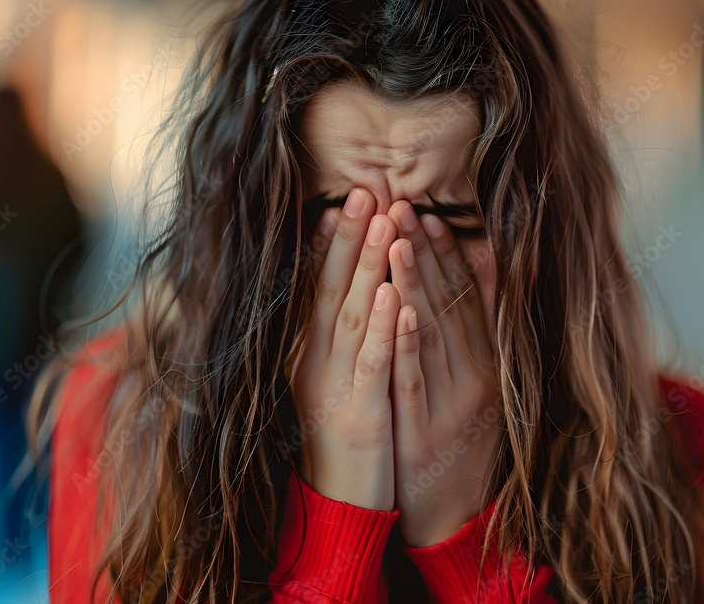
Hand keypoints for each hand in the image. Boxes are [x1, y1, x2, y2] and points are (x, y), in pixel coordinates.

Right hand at [285, 188, 400, 509]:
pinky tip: (391, 294)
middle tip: (363, 193)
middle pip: (333, 291)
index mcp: (312, 356)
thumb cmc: (342, 443)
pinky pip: (371, 364)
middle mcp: (318, 364)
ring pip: (351, 316)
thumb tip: (359, 297)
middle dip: (349, 240)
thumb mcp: (337, 386)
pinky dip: (380, 328)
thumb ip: (343, 342)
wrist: (336, 510)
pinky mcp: (361, 414)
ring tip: (382, 224)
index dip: (331, 247)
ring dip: (367, 268)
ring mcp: (336, 388)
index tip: (344, 205)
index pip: (320, 291)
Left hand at [385, 200, 503, 546]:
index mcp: (484, 364)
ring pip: (431, 333)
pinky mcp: (424, 430)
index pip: (464, 299)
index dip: (446, 255)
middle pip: (447, 304)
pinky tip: (399, 307)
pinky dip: (409, 341)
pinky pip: (415, 378)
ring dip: (415, 283)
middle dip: (425, 252)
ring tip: (397, 237)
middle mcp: (472, 376)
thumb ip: (474, 336)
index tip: (428, 214)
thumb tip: (477, 278)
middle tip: (404, 206)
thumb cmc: (461, 445)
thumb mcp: (478, 388)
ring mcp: (449, 402)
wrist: (457, 517)